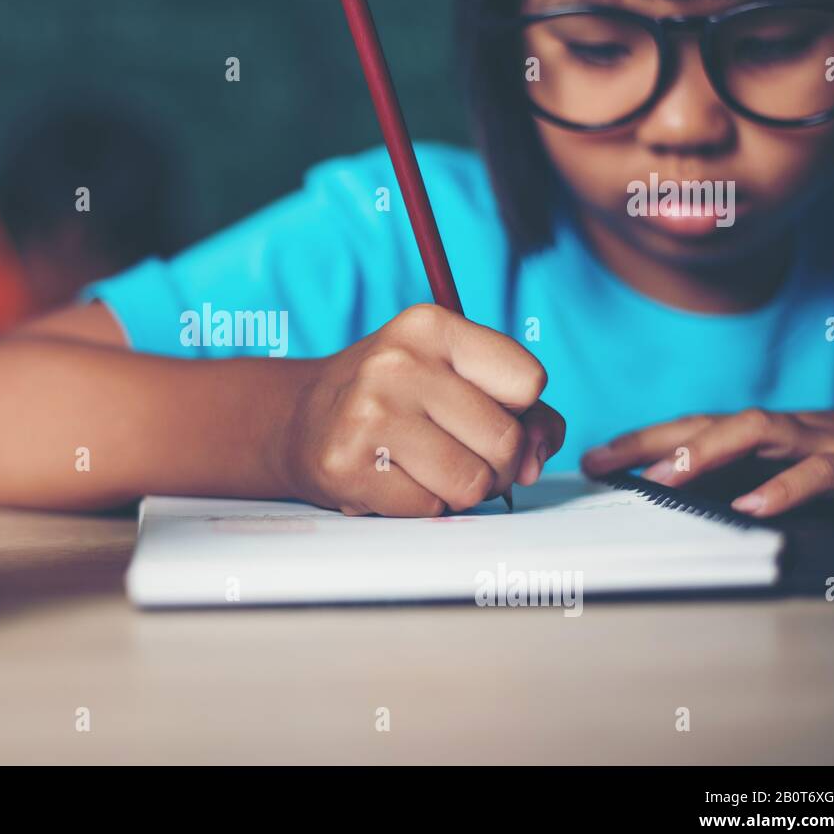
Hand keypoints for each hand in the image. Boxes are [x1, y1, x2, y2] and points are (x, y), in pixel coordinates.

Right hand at [281, 304, 565, 515]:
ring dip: (459, 489)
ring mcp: (368, 414)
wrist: (300, 419)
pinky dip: (420, 504)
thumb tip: (533, 462)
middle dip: (494, 463)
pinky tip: (392, 478)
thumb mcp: (453, 374)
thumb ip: (521, 409)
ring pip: (471, 483)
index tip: (484, 410)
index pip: (528, 381)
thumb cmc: (394, 397)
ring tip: (424, 466)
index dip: (519, 410)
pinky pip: (429, 508)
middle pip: (505, 441)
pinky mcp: (347, 464)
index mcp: (430, 325)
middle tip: (457, 452)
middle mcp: (397, 363)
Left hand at [580, 408, 833, 516]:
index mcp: (770, 434)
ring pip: (760, 430)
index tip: (592, 458)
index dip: (641, 439)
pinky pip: (822, 471)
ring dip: (707, 452)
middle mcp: (789, 430)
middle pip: (712, 421)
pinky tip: (754, 507)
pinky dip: (786, 488)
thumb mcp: (795, 471)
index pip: (693, 427)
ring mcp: (826, 442)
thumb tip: (678, 503)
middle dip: (654, 440)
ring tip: (666, 478)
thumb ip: (745, 482)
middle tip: (608, 464)